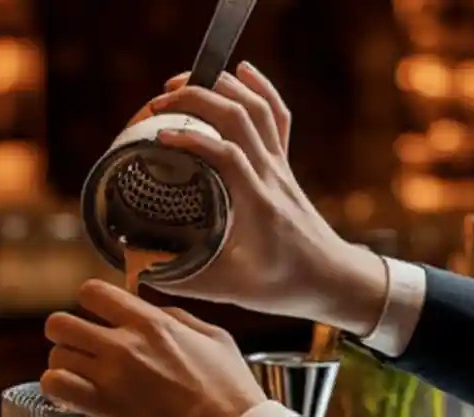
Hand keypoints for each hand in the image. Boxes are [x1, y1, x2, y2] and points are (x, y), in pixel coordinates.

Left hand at [41, 279, 266, 416]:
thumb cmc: (230, 389)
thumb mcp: (214, 338)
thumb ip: (177, 318)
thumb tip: (152, 312)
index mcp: (152, 323)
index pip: (93, 292)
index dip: (89, 302)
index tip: (97, 315)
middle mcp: (124, 344)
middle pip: (60, 324)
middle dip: (66, 334)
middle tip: (80, 347)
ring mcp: (111, 377)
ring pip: (56, 356)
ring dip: (64, 365)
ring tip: (79, 376)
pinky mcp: (105, 409)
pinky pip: (56, 388)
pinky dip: (57, 391)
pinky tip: (72, 396)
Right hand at [130, 62, 387, 336]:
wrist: (334, 278)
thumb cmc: (286, 286)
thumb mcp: (233, 290)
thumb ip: (185, 281)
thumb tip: (139, 271)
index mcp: (258, 204)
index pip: (226, 155)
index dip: (191, 139)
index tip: (159, 136)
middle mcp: (271, 176)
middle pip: (239, 118)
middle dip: (197, 99)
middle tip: (159, 103)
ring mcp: (280, 167)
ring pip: (257, 109)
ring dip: (222, 87)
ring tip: (184, 84)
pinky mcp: (284, 166)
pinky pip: (278, 117)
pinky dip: (261, 88)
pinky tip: (241, 70)